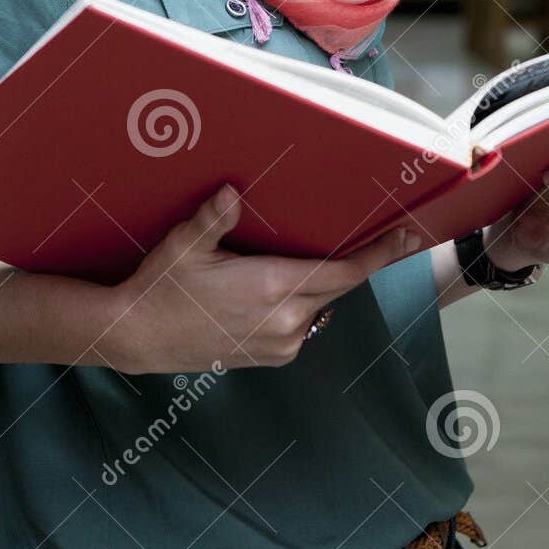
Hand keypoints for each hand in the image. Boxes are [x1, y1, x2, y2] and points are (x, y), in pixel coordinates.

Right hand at [94, 183, 419, 373]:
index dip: (381, 254)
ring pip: (320, 304)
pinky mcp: (273, 356)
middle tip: (381, 232)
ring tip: (296, 260)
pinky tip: (278, 288)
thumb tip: (233, 192)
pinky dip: (302, 303)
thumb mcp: (184, 245)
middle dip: (358, 260)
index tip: (410, 237)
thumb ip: (213, 218)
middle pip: (339, 285)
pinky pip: (303, 324)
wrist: (137, 337)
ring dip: (320, 282)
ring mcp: (282, 343)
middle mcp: (287, 320)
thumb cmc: (161, 286)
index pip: (345, 271)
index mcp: (274, 288)